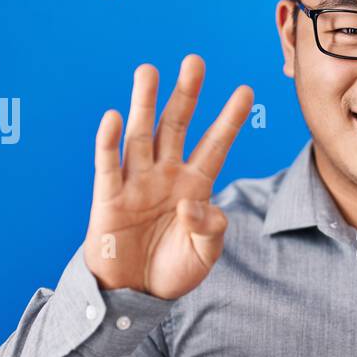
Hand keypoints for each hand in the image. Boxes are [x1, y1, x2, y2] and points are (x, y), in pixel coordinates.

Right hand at [83, 54, 252, 298]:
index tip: (247, 91)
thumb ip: (210, 231)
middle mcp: (165, 176)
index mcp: (195, 186)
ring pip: (141, 136)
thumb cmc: (172, 270)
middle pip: (177, 127)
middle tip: (194, 62)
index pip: (215, 146)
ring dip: (144, 104)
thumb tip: (195, 205)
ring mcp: (136, 184)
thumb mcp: (204, 256)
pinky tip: (114, 117)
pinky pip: (108, 166)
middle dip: (186, 95)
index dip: (230, 120)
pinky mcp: (108, 199)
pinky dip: (109, 142)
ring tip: (148, 71)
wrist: (134, 294)